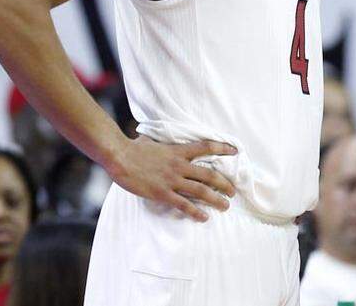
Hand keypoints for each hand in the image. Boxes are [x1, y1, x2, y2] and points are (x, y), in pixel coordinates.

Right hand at [106, 136, 236, 221]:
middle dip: (224, 183)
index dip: (223, 148)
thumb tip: (161, 138)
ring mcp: (172, 180)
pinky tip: (204, 217)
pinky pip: (183, 204)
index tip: (236, 151)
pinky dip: (195, 212)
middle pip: (209, 174)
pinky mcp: (163, 193)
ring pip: (201, 191)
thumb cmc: (134, 148)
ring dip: (216, 199)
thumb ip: (164, 142)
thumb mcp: (154, 140)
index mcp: (179, 151)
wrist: (120, 157)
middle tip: (233, 191)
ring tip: (225, 206)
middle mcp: (180, 165)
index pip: (206, 147)